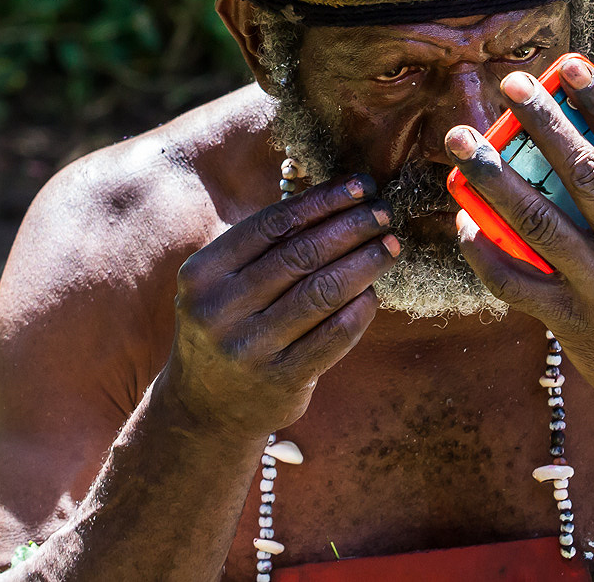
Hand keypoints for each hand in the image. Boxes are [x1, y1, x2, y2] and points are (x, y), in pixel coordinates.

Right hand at [163, 175, 397, 439]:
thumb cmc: (229, 324)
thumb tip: (340, 195)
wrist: (204, 408)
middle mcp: (220, 310)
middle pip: (302, 254)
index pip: (274, 223)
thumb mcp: (225, 283)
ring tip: (390, 245)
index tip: (361, 185)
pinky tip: (374, 293)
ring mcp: (250, 348)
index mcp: (203, 273)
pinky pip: (334, 335)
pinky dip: (361, 309)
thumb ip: (268, 245)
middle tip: (384, 212)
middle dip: (352, 226)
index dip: (324, 200)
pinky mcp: (281, 381)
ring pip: (323, 292)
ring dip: (366, 263)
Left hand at [446, 58, 593, 459]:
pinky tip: (464, 222)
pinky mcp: (572, 324)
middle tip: (510, 84)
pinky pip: (517, 284)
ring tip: (461, 141)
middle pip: (583, 174)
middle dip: (543, 123)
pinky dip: (485, 255)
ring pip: (539, 223)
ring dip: (495, 178)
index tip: (570, 67)